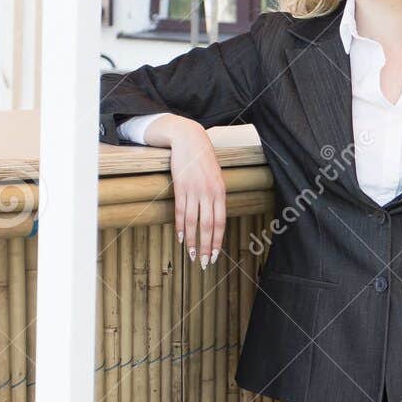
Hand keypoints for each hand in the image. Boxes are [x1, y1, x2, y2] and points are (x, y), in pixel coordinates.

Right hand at [168, 123, 227, 264]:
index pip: (220, 223)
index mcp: (221, 192)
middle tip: (204, 263)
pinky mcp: (180, 187)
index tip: (215, 255)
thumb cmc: (204, 160)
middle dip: (206, 247)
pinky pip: (181, 211)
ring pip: (193, 222)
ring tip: (191, 255)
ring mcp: (194, 190)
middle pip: (208, 226)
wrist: (189, 139)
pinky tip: (181, 238)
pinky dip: (181, 226)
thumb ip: (217, 197)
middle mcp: (209, 193)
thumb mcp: (216, 178)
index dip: (218, 241)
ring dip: (192, 241)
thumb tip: (216, 218)